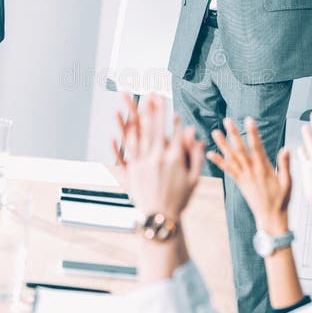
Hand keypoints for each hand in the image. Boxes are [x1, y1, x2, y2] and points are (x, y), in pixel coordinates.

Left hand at [116, 93, 203, 219]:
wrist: (161, 219)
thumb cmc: (179, 199)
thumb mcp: (194, 179)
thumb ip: (196, 157)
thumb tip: (197, 138)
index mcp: (175, 160)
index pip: (175, 133)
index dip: (174, 120)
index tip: (172, 109)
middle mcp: (157, 159)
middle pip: (155, 128)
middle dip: (155, 109)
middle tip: (154, 93)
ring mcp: (142, 164)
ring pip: (137, 135)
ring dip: (133, 116)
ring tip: (130, 101)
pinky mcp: (131, 172)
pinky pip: (124, 152)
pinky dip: (119, 137)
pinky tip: (114, 127)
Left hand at [208, 117, 291, 233]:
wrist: (270, 217)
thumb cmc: (281, 200)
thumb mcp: (288, 182)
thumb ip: (285, 165)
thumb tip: (286, 148)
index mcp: (264, 169)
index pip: (257, 147)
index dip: (253, 133)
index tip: (249, 120)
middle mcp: (252, 171)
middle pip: (241, 149)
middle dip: (234, 134)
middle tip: (227, 120)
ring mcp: (244, 176)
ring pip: (232, 157)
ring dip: (223, 144)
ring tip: (215, 132)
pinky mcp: (240, 182)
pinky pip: (228, 170)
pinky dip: (219, 161)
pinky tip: (210, 154)